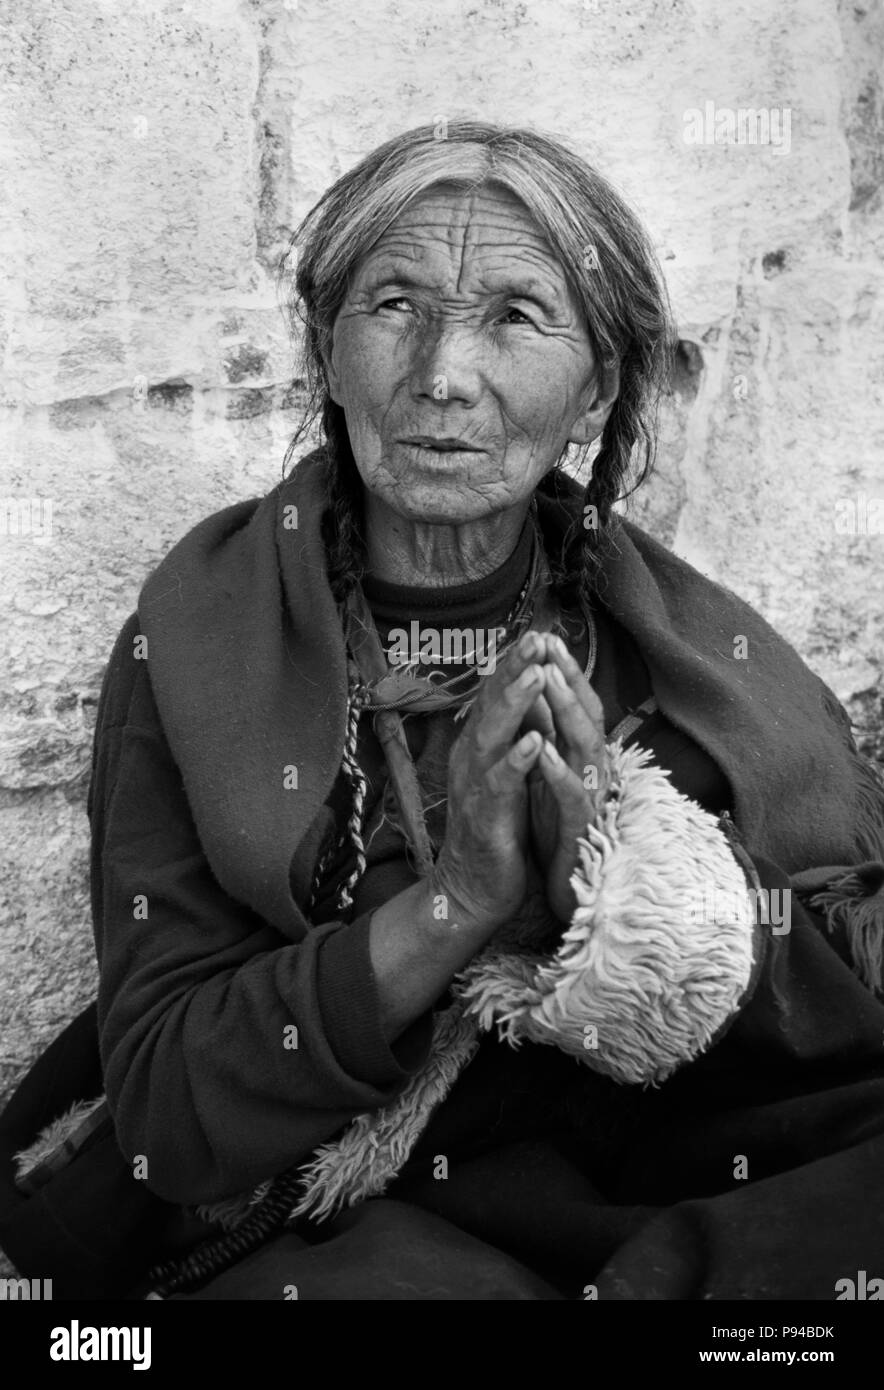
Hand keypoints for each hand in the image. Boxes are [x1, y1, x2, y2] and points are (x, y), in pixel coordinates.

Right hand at [431, 634, 546, 937]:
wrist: (472, 892)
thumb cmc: (497, 831)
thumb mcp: (505, 774)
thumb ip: (512, 735)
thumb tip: (529, 693)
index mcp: (480, 747)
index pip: (497, 695)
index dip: (516, 663)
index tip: (539, 630)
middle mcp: (472, 759)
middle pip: (491, 704)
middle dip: (514, 669)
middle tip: (536, 636)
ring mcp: (476, 786)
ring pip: (493, 736)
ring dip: (515, 704)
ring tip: (536, 674)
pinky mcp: (487, 818)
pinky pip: (501, 784)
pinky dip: (517, 761)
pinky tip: (535, 742)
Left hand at [523, 632, 609, 923]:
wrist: (563, 891)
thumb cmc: (557, 832)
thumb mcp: (550, 776)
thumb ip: (549, 737)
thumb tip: (539, 696)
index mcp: (582, 757)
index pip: (578, 705)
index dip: (565, 671)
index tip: (544, 637)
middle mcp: (592, 770)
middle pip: (587, 715)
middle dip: (568, 677)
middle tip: (549, 643)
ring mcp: (589, 797)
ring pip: (583, 745)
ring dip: (564, 710)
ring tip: (546, 678)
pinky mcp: (580, 827)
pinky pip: (569, 793)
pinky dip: (554, 769)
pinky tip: (539, 748)